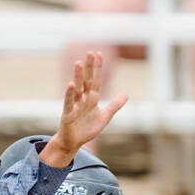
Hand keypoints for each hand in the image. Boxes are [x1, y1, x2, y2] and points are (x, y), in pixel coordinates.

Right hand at [43, 51, 127, 165]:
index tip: (99, 53)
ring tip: (78, 63)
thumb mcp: (104, 117)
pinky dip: (70, 94)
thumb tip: (126, 94)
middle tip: (90, 52)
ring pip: (77, 89)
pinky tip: (71, 84)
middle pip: (87, 81)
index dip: (98, 68)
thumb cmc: (87, 129)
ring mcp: (75, 106)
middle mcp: (83, 99)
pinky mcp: (68, 114)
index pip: (96, 80)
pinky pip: (69, 103)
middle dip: (89, 68)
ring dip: (78, 76)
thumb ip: (114, 105)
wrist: (73, 142)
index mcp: (92, 99)